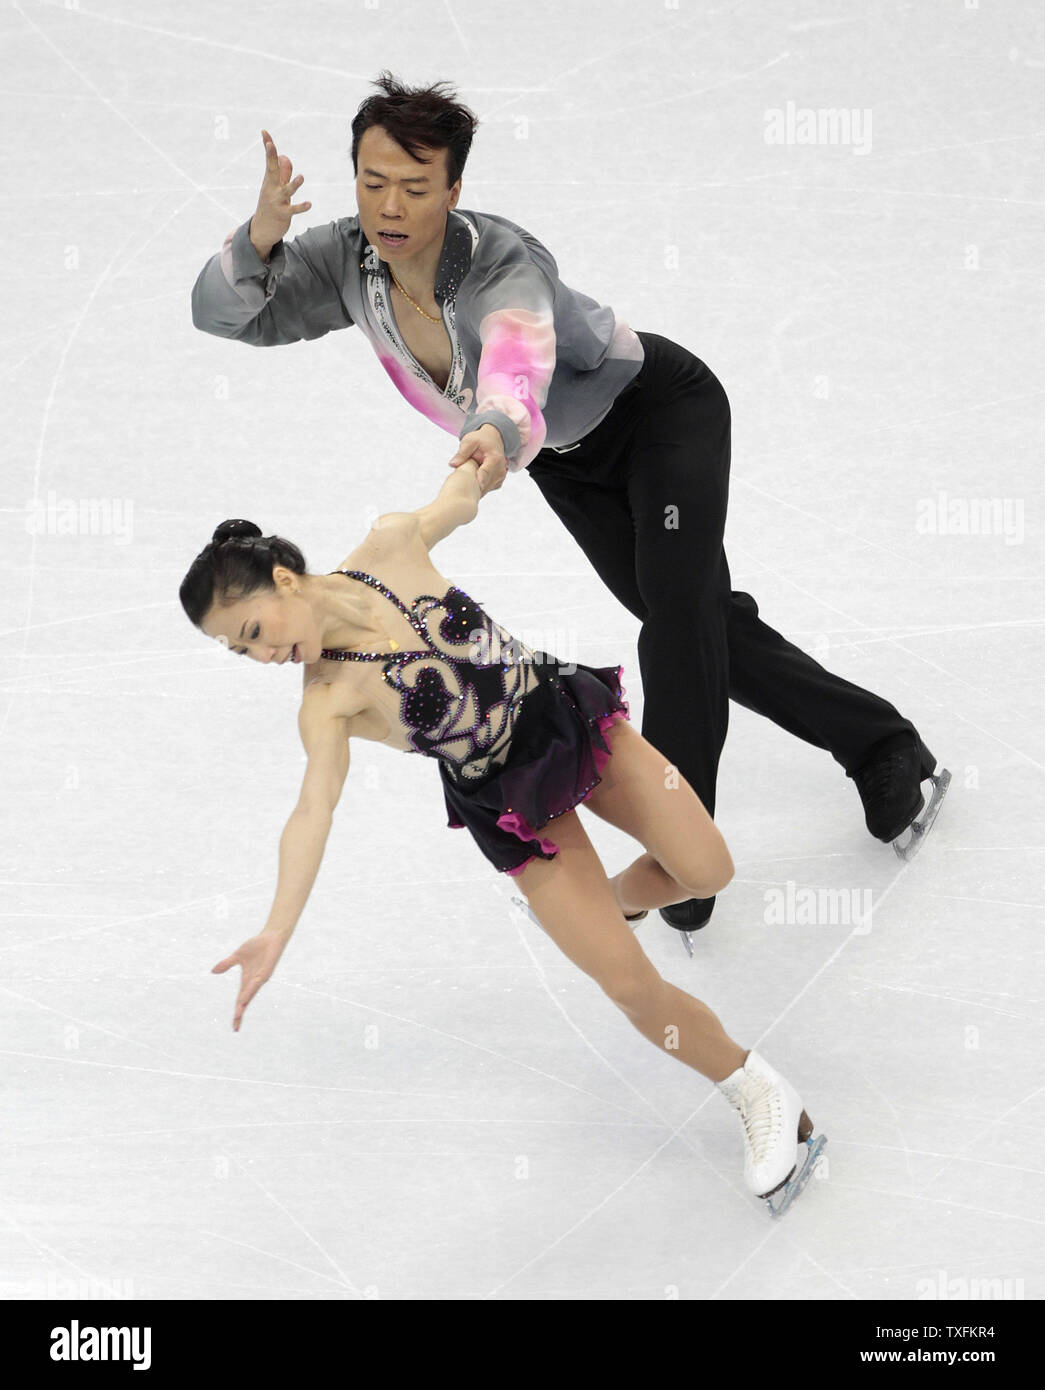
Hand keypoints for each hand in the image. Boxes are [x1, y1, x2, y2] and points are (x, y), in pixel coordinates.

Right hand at [212, 929, 288, 1030]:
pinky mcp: (266, 971)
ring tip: (238, 1014)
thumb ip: (226, 964)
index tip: (235, 1026)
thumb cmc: (257, 946)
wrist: (271, 937)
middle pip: (246, 1002)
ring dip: (244, 1003)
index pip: (241, 1000)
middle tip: (235, 1027)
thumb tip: (212, 972)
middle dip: (240, 1014)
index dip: (238, 1012)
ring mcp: (260, 978)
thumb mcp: (237, 956)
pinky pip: (257, 982)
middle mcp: (254, 983)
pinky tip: (246, 996)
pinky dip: (251, 989)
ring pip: (251, 994)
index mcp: (248, 981)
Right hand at [250, 129, 311, 261]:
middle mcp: (272, 188)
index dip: (268, 146)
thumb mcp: (275, 188)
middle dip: (271, 157)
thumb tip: (286, 157)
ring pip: (286, 190)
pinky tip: (309, 204)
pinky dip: (301, 207)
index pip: (269, 160)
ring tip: (301, 177)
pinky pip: (293, 209)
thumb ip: (283, 173)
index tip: (264, 132)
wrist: (262, 230)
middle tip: (271, 145)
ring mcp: (277, 201)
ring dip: (294, 184)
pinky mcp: (283, 214)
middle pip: (272, 169)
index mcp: (270, 180)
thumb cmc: (270, 205)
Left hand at [449, 424, 507, 494]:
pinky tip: (473, 481)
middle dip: (472, 484)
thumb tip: (453, 464)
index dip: (479, 481)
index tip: (473, 490)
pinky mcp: (498, 482)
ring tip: (467, 480)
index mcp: (494, 459)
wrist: (493, 440)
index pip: (486, 472)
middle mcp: (500, 470)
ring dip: (475, 487)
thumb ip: (462, 453)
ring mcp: (500, 477)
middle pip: (485, 483)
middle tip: (460, 483)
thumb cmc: (480, 440)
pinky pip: (486, 489)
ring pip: (485, 489)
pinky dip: (479, 487)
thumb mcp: (469, 441)